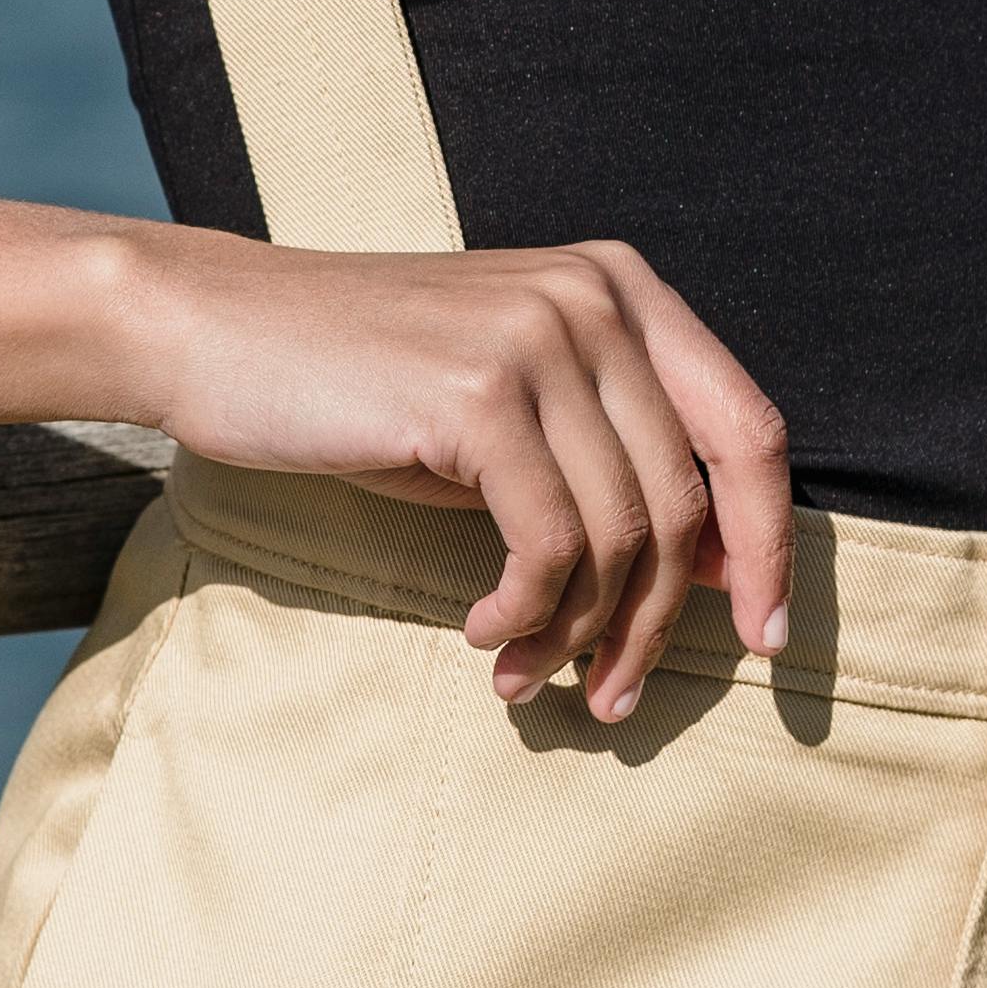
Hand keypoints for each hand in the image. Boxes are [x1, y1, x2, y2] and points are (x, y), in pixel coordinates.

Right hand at [108, 228, 792, 719]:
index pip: (749, 428)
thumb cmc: (362, 383)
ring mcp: (537, 336)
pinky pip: (547, 543)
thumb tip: (724, 572)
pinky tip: (484, 635)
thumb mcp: (508, 409)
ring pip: (621, 533)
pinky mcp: (475, 392)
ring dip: (583, 634)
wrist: (216, 330)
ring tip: (530, 680)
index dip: (771, 546)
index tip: (764, 640)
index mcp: (622, 288)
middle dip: (663, 621)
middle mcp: (595, 298)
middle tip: (620, 699)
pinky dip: (526, 612)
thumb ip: (608, 463)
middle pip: (688, 499)